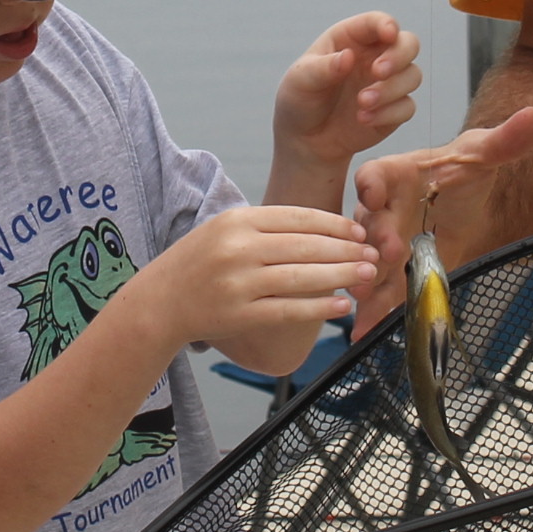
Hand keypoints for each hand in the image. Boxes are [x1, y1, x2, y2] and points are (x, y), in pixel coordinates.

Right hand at [131, 205, 375, 351]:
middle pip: (304, 246)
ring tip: (365, 275)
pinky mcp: (240, 314)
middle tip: (373, 254)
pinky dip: (318, 308)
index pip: (296, 217)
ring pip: (301, 277)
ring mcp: (238, 282)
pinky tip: (341, 305)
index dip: (333, 224)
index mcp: (237, 221)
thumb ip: (264, 227)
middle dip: (345, 250)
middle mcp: (237, 248)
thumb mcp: (223, 230)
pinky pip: (288, 310)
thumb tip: (318, 228)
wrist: (159, 302)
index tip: (358, 231)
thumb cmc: (197, 265)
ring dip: (340, 276)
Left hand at [271, 13, 422, 174]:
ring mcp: (387, 82)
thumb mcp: (301, 80)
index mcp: (351, 39)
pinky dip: (389, 113)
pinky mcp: (394, 109)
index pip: (376, 22)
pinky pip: (407, 106)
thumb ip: (323, 68)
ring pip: (412, 75)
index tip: (389, 34)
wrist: (306, 140)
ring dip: (391, 89)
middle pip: (408, 43)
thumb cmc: (300, 100)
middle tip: (377, 72)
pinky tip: (364, 119)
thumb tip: (348, 56)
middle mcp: (374, 56)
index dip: (387, 24)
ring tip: (362, 103)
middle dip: (399, 55)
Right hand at [348, 110, 532, 326]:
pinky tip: (364, 332)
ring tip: (366, 295)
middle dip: (377, 238)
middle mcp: (381, 208)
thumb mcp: (483, 154)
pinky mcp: (393, 272)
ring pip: (370, 259)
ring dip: (367, 276)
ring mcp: (384, 242)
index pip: (374, 175)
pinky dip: (372, 311)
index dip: (371, 184)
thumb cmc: (463, 171)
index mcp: (394, 174)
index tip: (373, 192)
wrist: (462, 202)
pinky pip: (380, 290)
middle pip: (370, 222)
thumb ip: (504, 140)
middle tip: (389, 252)